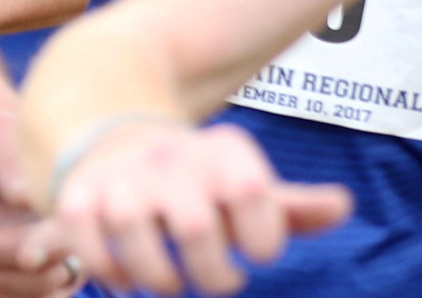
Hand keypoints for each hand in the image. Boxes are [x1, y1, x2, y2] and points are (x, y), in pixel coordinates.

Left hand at [0, 108, 65, 297]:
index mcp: (80, 203)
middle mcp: (81, 239)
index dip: (44, 250)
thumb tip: (23, 195)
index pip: (72, 239)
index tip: (19, 250)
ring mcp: (64, 266)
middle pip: (48, 272)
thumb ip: (8, 159)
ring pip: (35, 293)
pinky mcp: (41, 284)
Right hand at [50, 120, 349, 295]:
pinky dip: (106, 267)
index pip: (251, 192)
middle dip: (212, 274)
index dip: (264, 238)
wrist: (117, 139)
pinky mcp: (78, 195)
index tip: (259, 253)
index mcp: (218, 153)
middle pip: (194, 225)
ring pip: (132, 230)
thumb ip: (293, 206)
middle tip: (219, 280)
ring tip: (172, 282)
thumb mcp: (247, 186)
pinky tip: (126, 278)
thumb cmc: (201, 182)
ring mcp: (120, 176)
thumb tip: (342, 205)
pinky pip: (84, 236)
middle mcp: (167, 158)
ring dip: (159, 276)